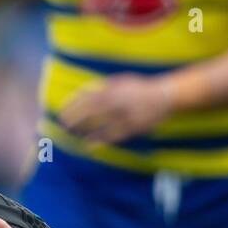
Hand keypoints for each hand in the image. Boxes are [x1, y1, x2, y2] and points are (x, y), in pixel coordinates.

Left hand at [58, 73, 172, 144]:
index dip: (72, 104)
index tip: (61, 111)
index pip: (86, 96)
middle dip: (75, 116)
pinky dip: (101, 139)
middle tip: (63, 124)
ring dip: (85, 128)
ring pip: (101, 122)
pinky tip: (89, 145)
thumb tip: (81, 93)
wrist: (165, 95)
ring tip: (73, 134)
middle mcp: (118, 100)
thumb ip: (101, 87)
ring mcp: (126, 113)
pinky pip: (115, 135)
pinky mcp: (134, 126)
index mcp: (112, 89)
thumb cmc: (138, 88)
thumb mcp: (119, 82)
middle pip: (91, 109)